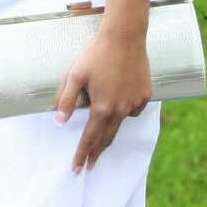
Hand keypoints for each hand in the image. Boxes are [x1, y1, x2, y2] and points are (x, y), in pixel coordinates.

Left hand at [54, 30, 150, 174]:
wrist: (124, 36)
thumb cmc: (96, 54)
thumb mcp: (74, 75)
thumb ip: (66, 100)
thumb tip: (59, 121)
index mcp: (102, 108)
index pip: (89, 138)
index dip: (82, 154)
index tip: (77, 169)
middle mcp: (120, 110)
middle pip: (107, 138)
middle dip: (96, 153)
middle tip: (90, 165)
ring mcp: (135, 103)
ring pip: (121, 123)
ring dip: (110, 130)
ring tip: (101, 137)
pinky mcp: (146, 94)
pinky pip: (133, 109)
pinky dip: (125, 111)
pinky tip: (119, 105)